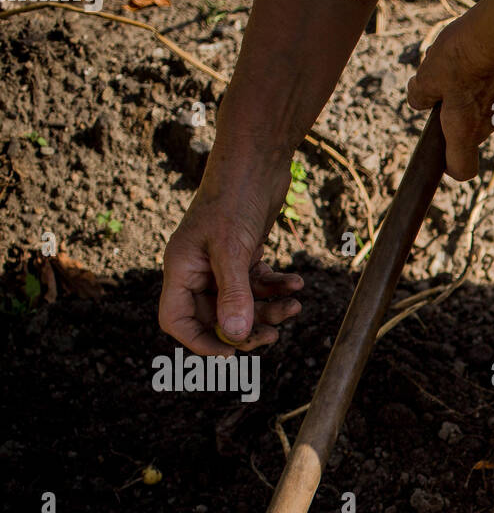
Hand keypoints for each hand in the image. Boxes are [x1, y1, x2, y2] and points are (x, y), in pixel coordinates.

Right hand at [159, 165, 303, 354]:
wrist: (256, 159)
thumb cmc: (235, 196)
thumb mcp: (233, 248)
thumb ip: (233, 294)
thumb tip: (233, 336)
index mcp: (181, 269)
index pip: (177, 320)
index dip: (201, 343)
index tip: (231, 353)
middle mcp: (197, 269)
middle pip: (216, 318)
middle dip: (246, 329)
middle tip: (273, 336)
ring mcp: (221, 263)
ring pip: (243, 305)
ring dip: (270, 310)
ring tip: (295, 305)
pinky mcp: (245, 255)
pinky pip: (259, 285)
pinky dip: (278, 288)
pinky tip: (296, 283)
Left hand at [407, 8, 493, 179]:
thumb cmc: (462, 56)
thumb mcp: (427, 74)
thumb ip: (419, 95)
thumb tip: (417, 100)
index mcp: (464, 130)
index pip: (462, 169)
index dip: (451, 167)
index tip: (443, 154)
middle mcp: (490, 125)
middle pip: (473, 132)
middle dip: (459, 115)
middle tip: (446, 85)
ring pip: (489, 106)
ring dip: (477, 92)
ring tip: (467, 61)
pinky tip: (487, 51)